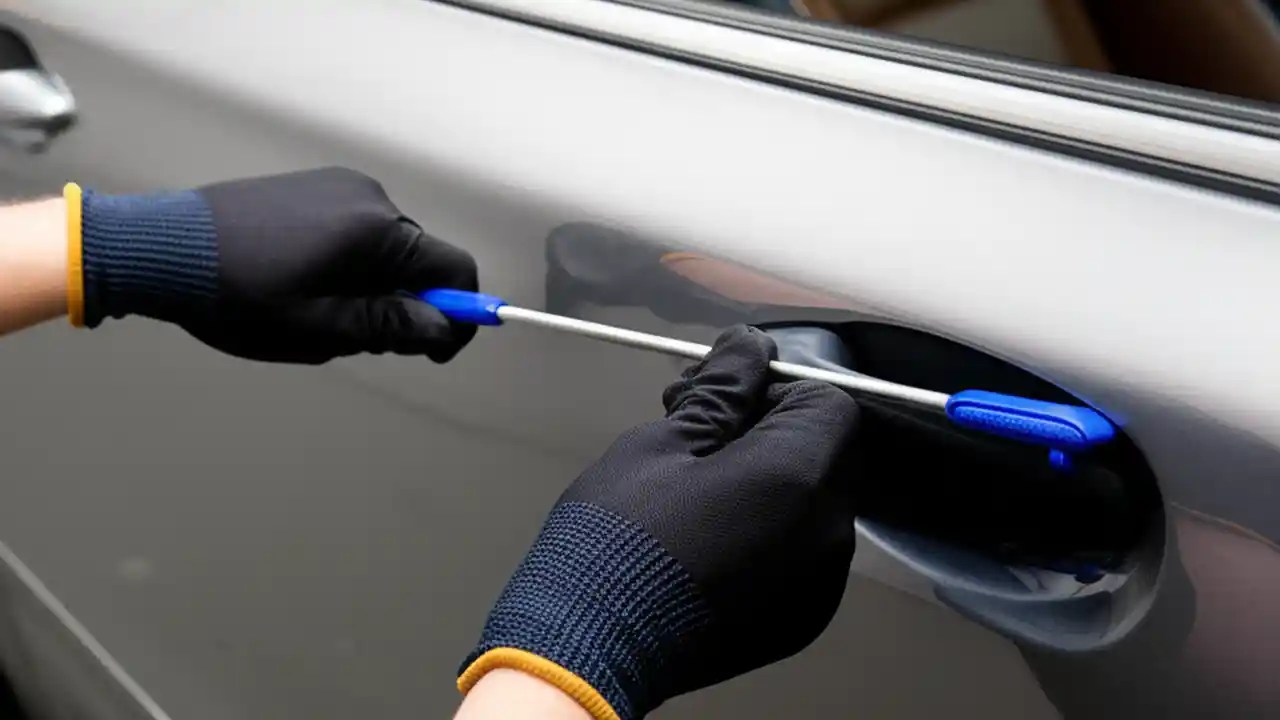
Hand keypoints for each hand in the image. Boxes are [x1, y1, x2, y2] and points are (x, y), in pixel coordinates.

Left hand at [70, 167, 477, 362]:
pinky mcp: (313, 188)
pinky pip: (356, 233)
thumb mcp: (321, 327)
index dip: (459, 316)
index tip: (436, 350)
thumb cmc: (238, 293)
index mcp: (378, 230)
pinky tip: (305, 287)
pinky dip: (350, 266)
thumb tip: (442, 328)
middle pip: (421, 261)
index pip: (454, 270)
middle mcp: (368, 198)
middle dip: (406, 306)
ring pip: (387, 251)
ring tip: (318, 315)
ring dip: (374, 289)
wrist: (162, 250)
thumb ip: (391, 326)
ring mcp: (339, 187)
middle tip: (361, 341)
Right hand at [459, 326, 860, 719]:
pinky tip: (707, 537)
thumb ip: (721, 392)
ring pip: (811, 502)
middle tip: (694, 434)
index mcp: (797, 477)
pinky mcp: (800, 619)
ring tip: (692, 490)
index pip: (828, 401)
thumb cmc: (617, 542)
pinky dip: (767, 533)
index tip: (723, 399)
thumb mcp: (661, 444)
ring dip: (765, 482)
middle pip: (823, 452)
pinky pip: (800, 553)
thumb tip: (747, 348)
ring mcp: (818, 583)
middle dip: (766, 432)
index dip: (774, 389)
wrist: (591, 645)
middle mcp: (827, 532)